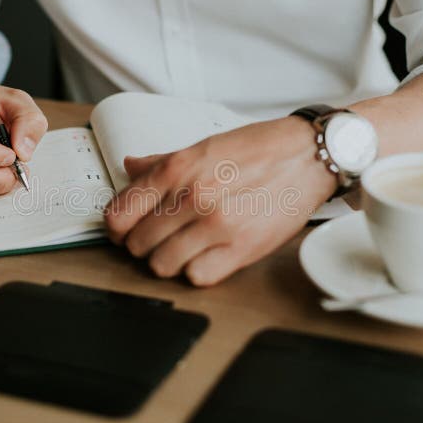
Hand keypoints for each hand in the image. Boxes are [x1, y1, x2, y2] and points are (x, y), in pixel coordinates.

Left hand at [104, 117, 336, 285]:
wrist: (307, 156)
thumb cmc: (259, 149)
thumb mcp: (203, 146)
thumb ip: (162, 161)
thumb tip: (130, 168)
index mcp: (178, 169)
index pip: (120, 213)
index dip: (115, 227)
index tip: (123, 230)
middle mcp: (193, 197)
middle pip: (137, 244)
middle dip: (141, 244)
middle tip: (155, 238)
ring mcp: (217, 225)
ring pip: (162, 265)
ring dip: (166, 260)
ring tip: (179, 248)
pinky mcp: (241, 249)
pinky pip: (196, 277)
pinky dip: (195, 271)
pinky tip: (203, 256)